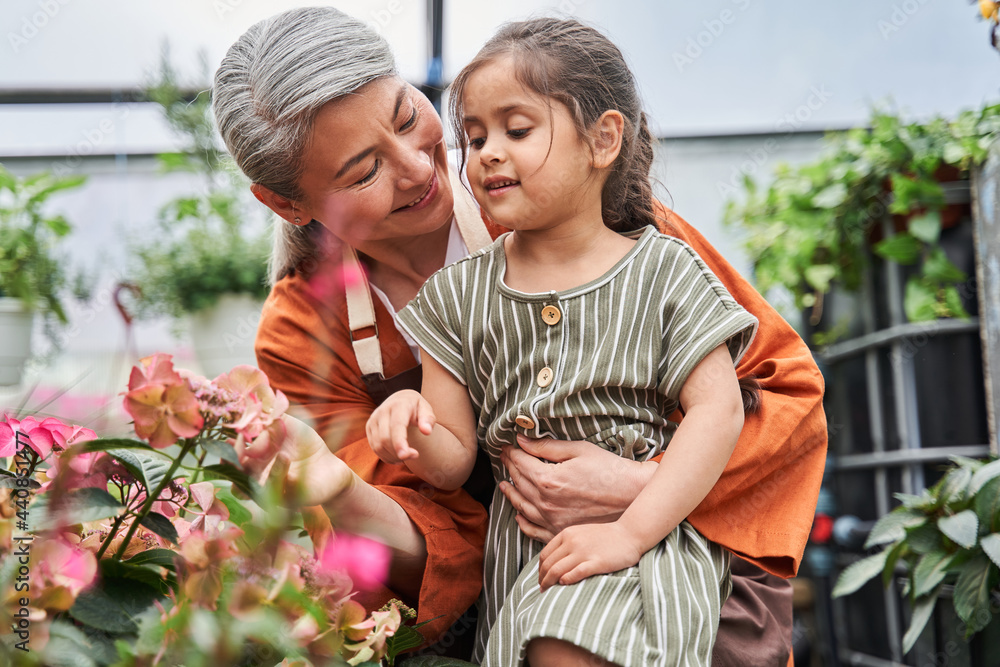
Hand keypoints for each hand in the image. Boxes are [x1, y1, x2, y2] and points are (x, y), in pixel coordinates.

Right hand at [239, 413, 356, 507]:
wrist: (330, 466)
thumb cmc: (306, 445)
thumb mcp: (288, 425)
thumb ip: (270, 416)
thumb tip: (252, 405)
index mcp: (255, 460)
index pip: (233, 458)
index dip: (229, 448)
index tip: (230, 434)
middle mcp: (258, 477)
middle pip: (235, 474)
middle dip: (232, 459)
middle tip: (237, 442)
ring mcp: (270, 489)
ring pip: (250, 485)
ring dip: (250, 466)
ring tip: (262, 445)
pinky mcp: (286, 498)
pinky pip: (275, 488)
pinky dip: (278, 471)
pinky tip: (284, 456)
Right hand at [365, 389, 435, 463]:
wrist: (399, 400)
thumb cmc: (416, 408)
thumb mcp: (426, 409)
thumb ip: (428, 419)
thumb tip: (427, 431)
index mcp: (398, 405)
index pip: (396, 426)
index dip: (399, 442)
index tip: (406, 455)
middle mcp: (382, 411)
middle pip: (385, 438)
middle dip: (399, 452)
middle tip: (414, 455)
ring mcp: (373, 419)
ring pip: (378, 445)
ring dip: (393, 456)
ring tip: (406, 455)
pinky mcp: (369, 427)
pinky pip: (374, 447)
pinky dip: (386, 456)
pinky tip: (397, 455)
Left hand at [500, 434, 656, 541]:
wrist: (632, 495)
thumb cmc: (608, 469)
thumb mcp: (577, 450)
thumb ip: (546, 447)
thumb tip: (521, 441)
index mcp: (548, 479)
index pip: (520, 463)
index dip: (511, 452)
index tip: (507, 446)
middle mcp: (545, 502)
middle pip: (518, 482)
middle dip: (510, 468)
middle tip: (505, 458)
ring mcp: (551, 520)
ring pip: (521, 506)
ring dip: (511, 493)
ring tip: (505, 484)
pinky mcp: (560, 532)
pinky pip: (533, 530)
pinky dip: (523, 521)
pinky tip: (519, 515)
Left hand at [538, 522, 642, 589]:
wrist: (630, 534)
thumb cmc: (606, 537)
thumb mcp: (581, 533)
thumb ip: (567, 544)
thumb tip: (552, 562)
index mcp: (567, 534)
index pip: (545, 555)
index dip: (540, 569)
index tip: (541, 578)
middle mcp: (572, 541)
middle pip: (548, 564)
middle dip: (542, 579)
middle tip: (542, 589)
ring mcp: (584, 552)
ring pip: (557, 570)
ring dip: (549, 583)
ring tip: (547, 592)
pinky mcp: (597, 562)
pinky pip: (576, 573)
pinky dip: (566, 580)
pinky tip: (564, 585)